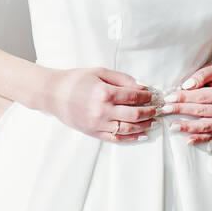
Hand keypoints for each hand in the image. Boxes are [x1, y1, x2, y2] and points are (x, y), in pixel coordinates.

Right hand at [40, 67, 156, 143]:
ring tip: (153, 122)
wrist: (53, 94)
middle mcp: (102, 110)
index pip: (134, 96)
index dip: (148, 96)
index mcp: (104, 93)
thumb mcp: (99, 72)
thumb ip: (121, 79)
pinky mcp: (93, 132)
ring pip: (128, 128)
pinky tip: (141, 134)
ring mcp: (98, 123)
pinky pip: (116, 138)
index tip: (154, 95)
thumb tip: (141, 86)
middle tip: (158, 109)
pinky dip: (131, 138)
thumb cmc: (75, 80)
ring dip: (144, 126)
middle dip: (150, 112)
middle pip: (135, 114)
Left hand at [158, 61, 211, 143]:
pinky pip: (211, 135)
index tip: (169, 97)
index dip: (184, 97)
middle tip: (165, 110)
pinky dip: (199, 139)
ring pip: (205, 126)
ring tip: (173, 126)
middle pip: (201, 111)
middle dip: (181, 110)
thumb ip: (200, 75)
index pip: (201, 96)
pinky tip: (187, 140)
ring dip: (188, 127)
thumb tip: (187, 86)